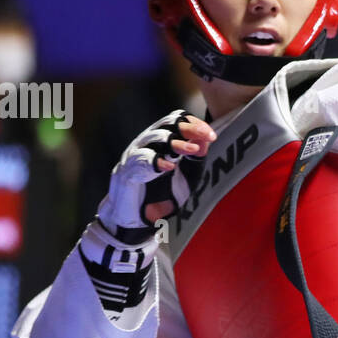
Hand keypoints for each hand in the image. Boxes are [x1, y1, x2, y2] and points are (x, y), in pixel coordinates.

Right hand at [96, 110, 216, 242]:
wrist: (136, 217)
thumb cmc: (160, 193)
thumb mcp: (186, 175)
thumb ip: (195, 159)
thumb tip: (206, 140)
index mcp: (162, 140)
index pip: (177, 120)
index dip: (195, 124)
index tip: (211, 136)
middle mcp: (148, 142)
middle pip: (167, 123)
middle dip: (188, 128)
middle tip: (206, 136)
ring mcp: (135, 154)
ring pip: (154, 138)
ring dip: (176, 143)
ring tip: (193, 149)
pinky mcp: (127, 170)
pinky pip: (141, 160)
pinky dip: (157, 162)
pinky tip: (170, 168)